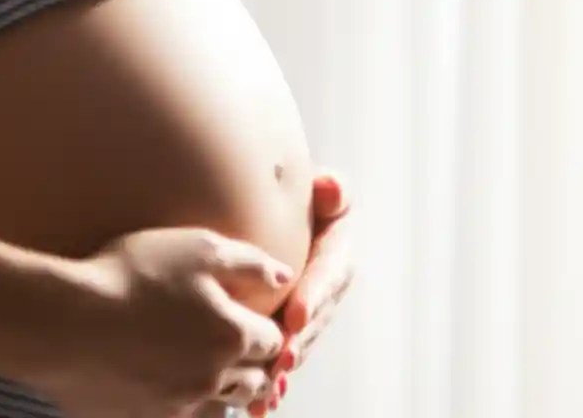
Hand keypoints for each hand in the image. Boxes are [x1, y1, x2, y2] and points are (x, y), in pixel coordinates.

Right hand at [34, 227, 292, 417]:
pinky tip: (174, 386)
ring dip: (225, 389)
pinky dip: (187, 405)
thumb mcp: (199, 249)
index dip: (271, 329)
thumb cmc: (132, 275)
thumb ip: (251, 263)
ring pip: (222, 406)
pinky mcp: (146, 417)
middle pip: (254, 381)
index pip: (273, 341)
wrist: (64, 321)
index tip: (262, 322)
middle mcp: (214, 377)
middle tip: (247, 354)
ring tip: (215, 373)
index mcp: (233, 336)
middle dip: (255, 366)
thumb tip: (285, 277)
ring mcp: (179, 404)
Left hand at [250, 173, 354, 415]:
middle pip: (316, 316)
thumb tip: (332, 187)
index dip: (315, 294)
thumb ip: (329, 187)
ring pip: (299, 342)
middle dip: (300, 341)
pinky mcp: (284, 328)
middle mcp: (325, 282)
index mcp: (335, 247)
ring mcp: (307, 309)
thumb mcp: (311, 187)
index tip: (296, 315)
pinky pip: (282, 355)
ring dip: (285, 368)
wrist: (246, 210)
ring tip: (268, 387)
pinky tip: (260, 405)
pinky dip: (271, 383)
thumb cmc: (280, 191)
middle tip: (279, 358)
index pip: (330, 271)